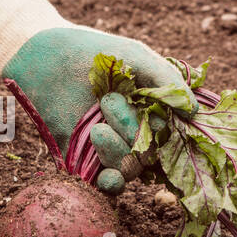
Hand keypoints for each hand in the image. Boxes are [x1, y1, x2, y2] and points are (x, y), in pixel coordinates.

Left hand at [0, 0, 193, 194]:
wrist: (43, 54)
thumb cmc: (91, 51)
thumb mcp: (134, 57)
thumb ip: (166, 80)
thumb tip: (194, 111)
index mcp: (150, 108)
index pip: (172, 133)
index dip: (166, 129)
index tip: (153, 114)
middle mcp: (133, 130)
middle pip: (151, 152)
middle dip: (131, 130)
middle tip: (106, 101)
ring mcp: (109, 146)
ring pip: (131, 168)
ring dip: (117, 151)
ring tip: (95, 127)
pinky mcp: (83, 158)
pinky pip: (106, 183)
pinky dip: (111, 185)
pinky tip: (107, 178)